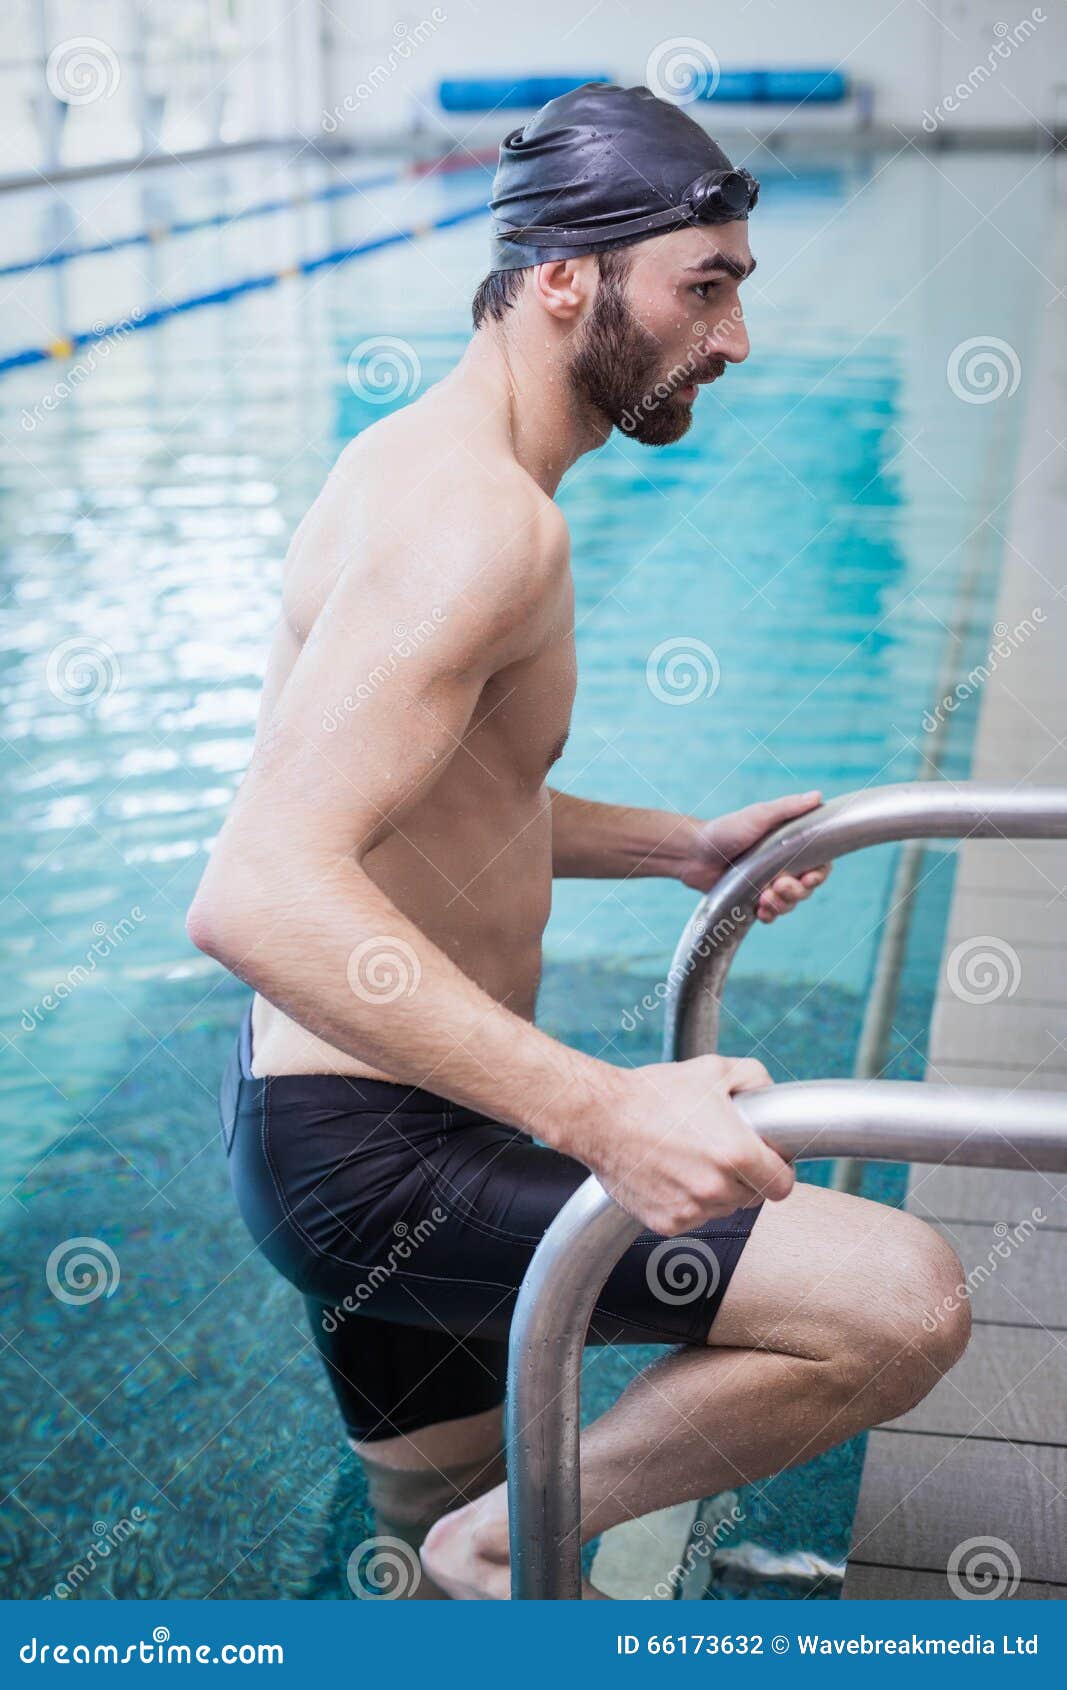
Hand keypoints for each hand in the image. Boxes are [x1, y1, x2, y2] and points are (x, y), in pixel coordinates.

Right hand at [585, 1055, 793, 1234]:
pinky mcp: (668, 1222)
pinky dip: (688, 1200)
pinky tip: (672, 1173)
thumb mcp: (713, 1070)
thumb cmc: (652, 1094)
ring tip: (691, 1158)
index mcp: (736, 1153)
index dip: (779, 1171)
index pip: (783, 1185)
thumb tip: (773, 1100)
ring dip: (717, 1190)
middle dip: (746, 1177)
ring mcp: (692, 1209)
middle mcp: (717, 1187)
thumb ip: (755, 1080)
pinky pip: (694, 1217)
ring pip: (724, 1208)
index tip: (769, 1162)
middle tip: (722, 1152)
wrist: (600, 1117)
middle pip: (754, 1197)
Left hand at [680, 789, 830, 921]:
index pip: (819, 863)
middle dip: (797, 891)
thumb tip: (818, 796)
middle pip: (807, 888)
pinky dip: (769, 914)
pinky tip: (760, 910)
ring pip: (790, 903)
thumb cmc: (726, 829)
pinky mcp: (754, 899)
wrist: (694, 853)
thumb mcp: (759, 815)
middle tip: (778, 885)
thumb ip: (788, 808)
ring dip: (782, 904)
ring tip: (763, 898)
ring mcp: (769, 884)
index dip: (819, 874)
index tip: (809, 877)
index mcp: (790, 846)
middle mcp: (783, 866)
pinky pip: (771, 913)